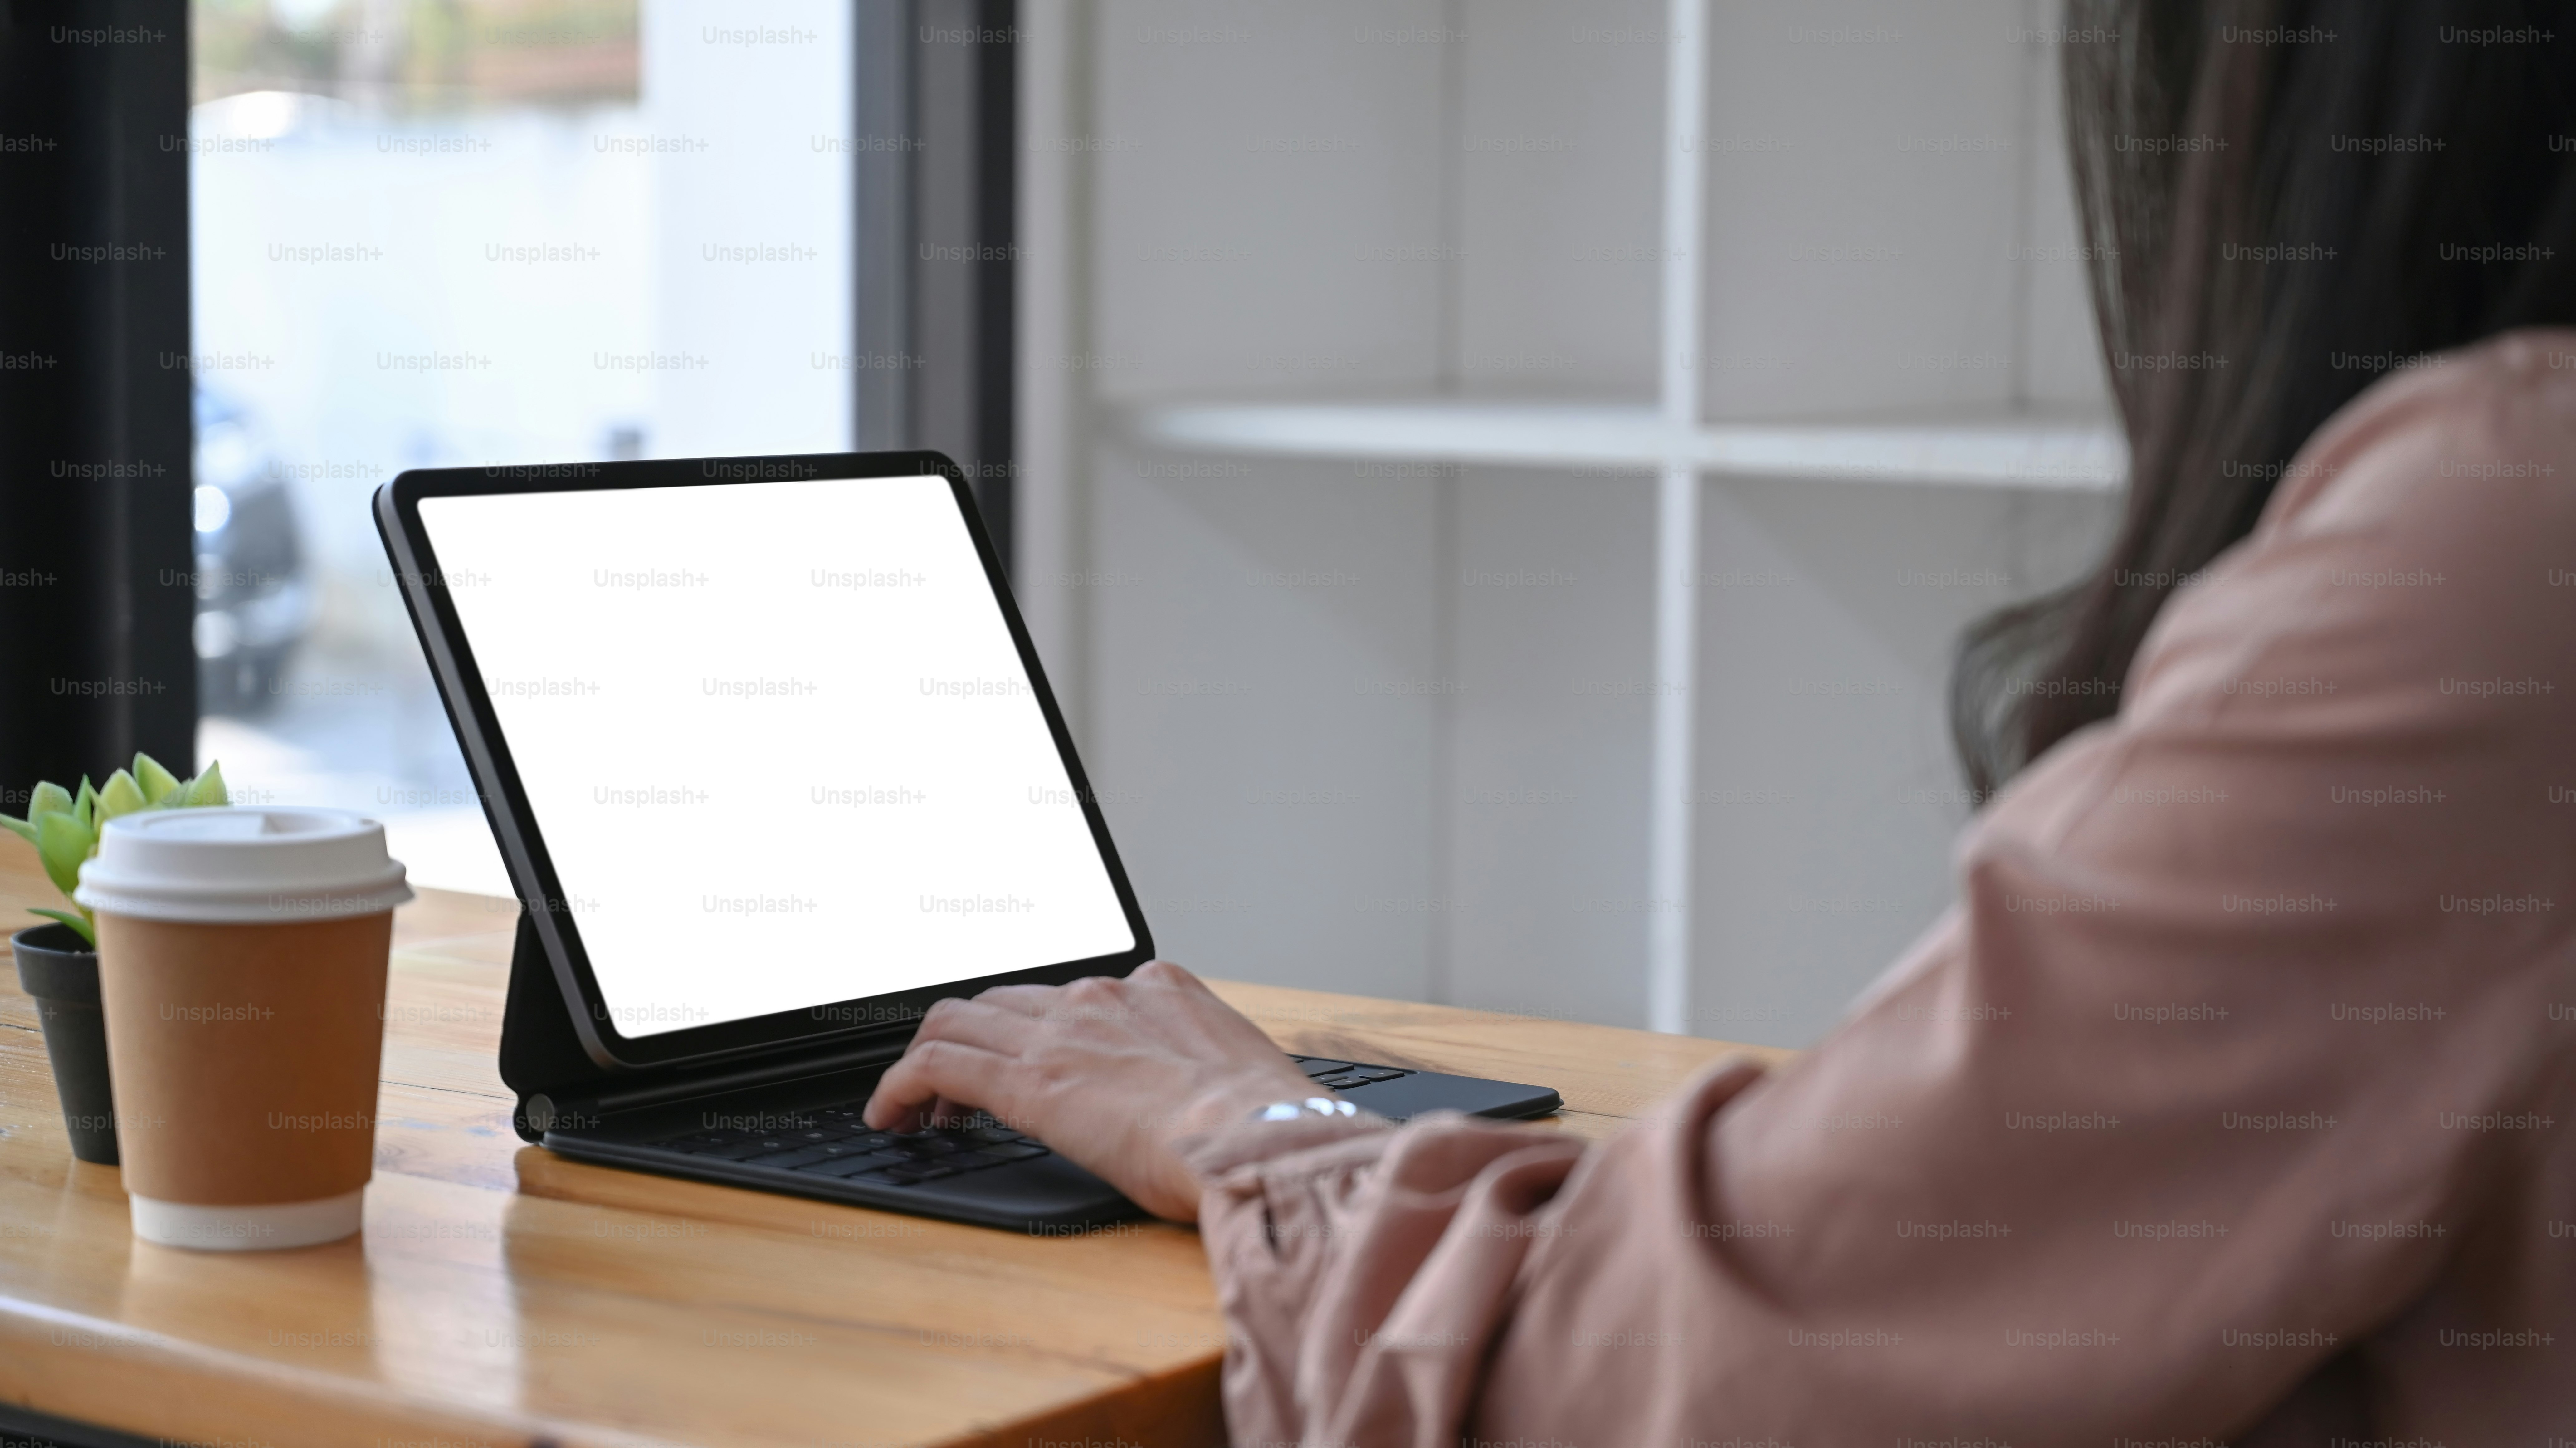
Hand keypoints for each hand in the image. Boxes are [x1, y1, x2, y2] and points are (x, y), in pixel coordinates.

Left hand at [861, 961, 1323, 1219]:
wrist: (1261, 1140)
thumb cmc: (1264, 1126)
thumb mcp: (1236, 1074)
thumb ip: (1201, 1070)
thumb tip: (1197, 1103)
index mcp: (1159, 988)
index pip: (1070, 995)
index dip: (1034, 1029)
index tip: (1028, 1060)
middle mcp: (1102, 996)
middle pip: (1003, 999)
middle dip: (970, 1038)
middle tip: (953, 1090)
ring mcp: (1062, 1033)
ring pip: (957, 1021)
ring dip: (925, 1059)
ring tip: (913, 1105)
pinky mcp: (1027, 1081)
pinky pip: (938, 1064)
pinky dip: (901, 1084)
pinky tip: (891, 1115)